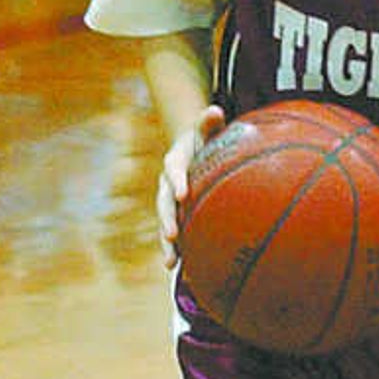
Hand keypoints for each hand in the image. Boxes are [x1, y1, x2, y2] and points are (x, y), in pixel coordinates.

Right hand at [156, 103, 226, 266]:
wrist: (192, 147)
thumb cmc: (206, 138)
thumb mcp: (207, 128)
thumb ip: (209, 121)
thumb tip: (215, 110)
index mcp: (176, 160)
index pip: (174, 170)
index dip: (176, 180)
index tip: (182, 194)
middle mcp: (167, 182)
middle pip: (163, 203)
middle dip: (166, 219)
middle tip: (171, 235)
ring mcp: (169, 200)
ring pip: (165, 222)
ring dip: (166, 242)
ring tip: (170, 262)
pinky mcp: (176, 213)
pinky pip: (174, 232)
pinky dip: (176, 249)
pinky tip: (180, 269)